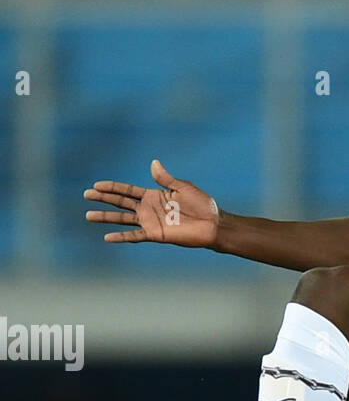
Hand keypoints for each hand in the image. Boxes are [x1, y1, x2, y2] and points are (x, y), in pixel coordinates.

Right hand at [84, 159, 218, 248]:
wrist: (212, 224)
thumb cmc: (201, 204)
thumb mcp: (182, 187)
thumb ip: (165, 178)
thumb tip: (152, 163)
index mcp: (154, 195)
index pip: (128, 190)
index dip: (112, 187)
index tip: (96, 185)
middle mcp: (149, 208)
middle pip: (120, 202)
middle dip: (103, 198)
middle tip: (86, 195)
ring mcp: (150, 222)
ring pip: (123, 219)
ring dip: (106, 217)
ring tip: (88, 215)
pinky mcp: (155, 234)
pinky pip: (134, 236)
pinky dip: (121, 237)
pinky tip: (107, 237)